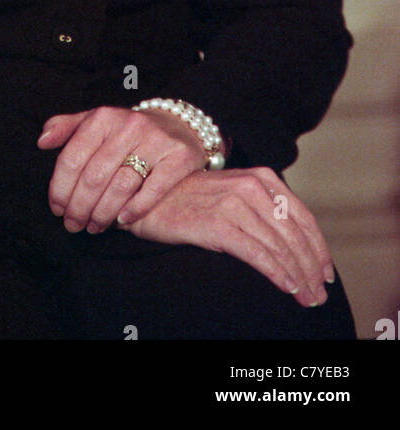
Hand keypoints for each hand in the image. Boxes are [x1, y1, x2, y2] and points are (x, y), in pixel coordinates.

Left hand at [37, 106, 208, 233]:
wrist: (177, 127)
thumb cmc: (126, 131)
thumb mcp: (96, 122)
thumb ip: (66, 128)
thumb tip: (42, 141)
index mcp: (104, 117)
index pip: (73, 158)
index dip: (60, 188)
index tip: (56, 208)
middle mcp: (130, 125)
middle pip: (94, 176)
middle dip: (78, 207)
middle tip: (72, 224)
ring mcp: (156, 141)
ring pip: (121, 186)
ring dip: (102, 214)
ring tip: (94, 226)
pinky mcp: (179, 157)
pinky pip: (153, 190)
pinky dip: (135, 209)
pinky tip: (122, 220)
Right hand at [119, 167, 334, 307]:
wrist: (151, 196)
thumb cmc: (194, 199)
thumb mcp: (235, 195)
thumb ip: (264, 209)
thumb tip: (297, 245)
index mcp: (262, 178)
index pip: (302, 217)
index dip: (319, 249)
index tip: (326, 273)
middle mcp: (252, 187)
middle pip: (295, 235)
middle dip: (312, 269)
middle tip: (319, 295)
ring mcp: (235, 204)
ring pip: (280, 247)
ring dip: (299, 277)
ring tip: (307, 298)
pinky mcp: (218, 224)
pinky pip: (258, 254)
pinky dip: (277, 273)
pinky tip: (287, 287)